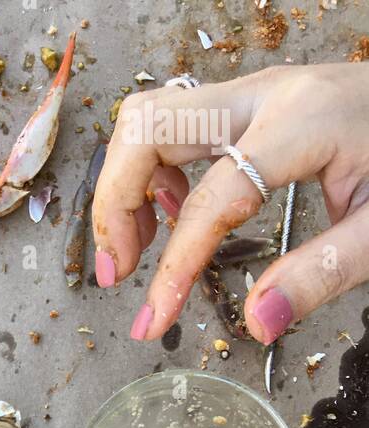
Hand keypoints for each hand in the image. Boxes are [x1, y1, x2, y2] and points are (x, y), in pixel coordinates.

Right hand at [91, 63, 368, 342]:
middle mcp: (264, 95)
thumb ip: (322, 274)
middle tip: (118, 273)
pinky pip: (171, 120)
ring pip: (148, 116)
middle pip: (148, 126)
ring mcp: (251, 93)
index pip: (211, 198)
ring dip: (124, 183)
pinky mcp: (247, 103)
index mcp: (302, 123)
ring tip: (134, 250)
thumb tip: (258, 324)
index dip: (175, 266)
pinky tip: (169, 215)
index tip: (155, 322)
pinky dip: (150, 170)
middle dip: (116, 202)